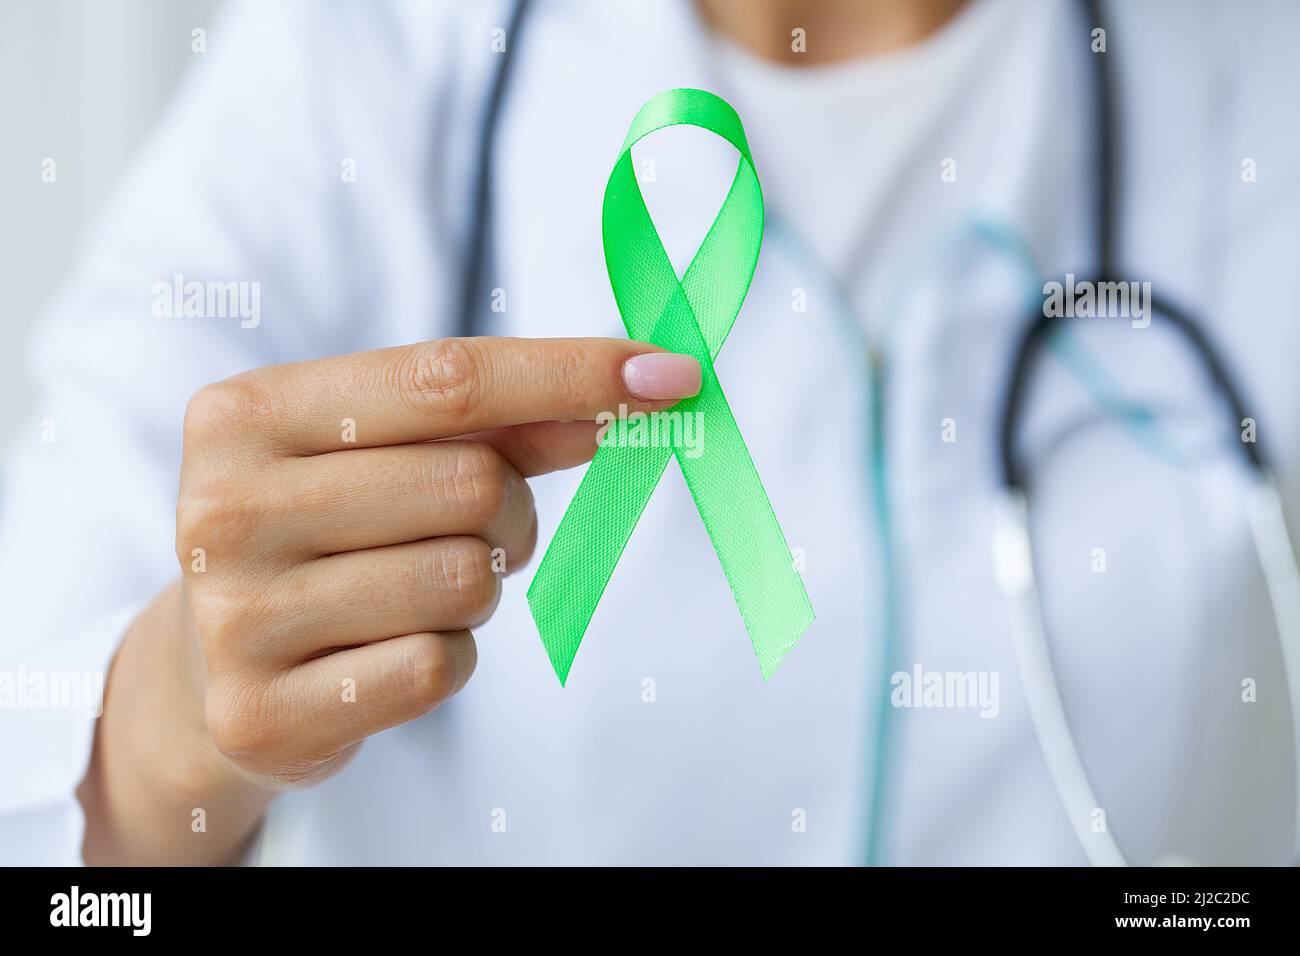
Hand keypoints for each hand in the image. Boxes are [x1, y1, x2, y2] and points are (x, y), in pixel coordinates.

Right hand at [79, 337, 699, 862]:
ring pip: (468, 580)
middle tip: (478, 526)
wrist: (211, 659)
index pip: (447, 379)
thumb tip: (641, 392)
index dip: (573, 374)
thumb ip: (503, 420)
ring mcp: (237, 616)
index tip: (672, 377)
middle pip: (473, 484)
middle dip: (511, 509)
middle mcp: (226, 508)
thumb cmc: (325, 526)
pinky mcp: (266, 711)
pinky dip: (450, 654)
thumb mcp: (384, 450)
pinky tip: (390, 648)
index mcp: (246, 413)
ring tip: (418, 587)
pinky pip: (440, 666)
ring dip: (480, 585)